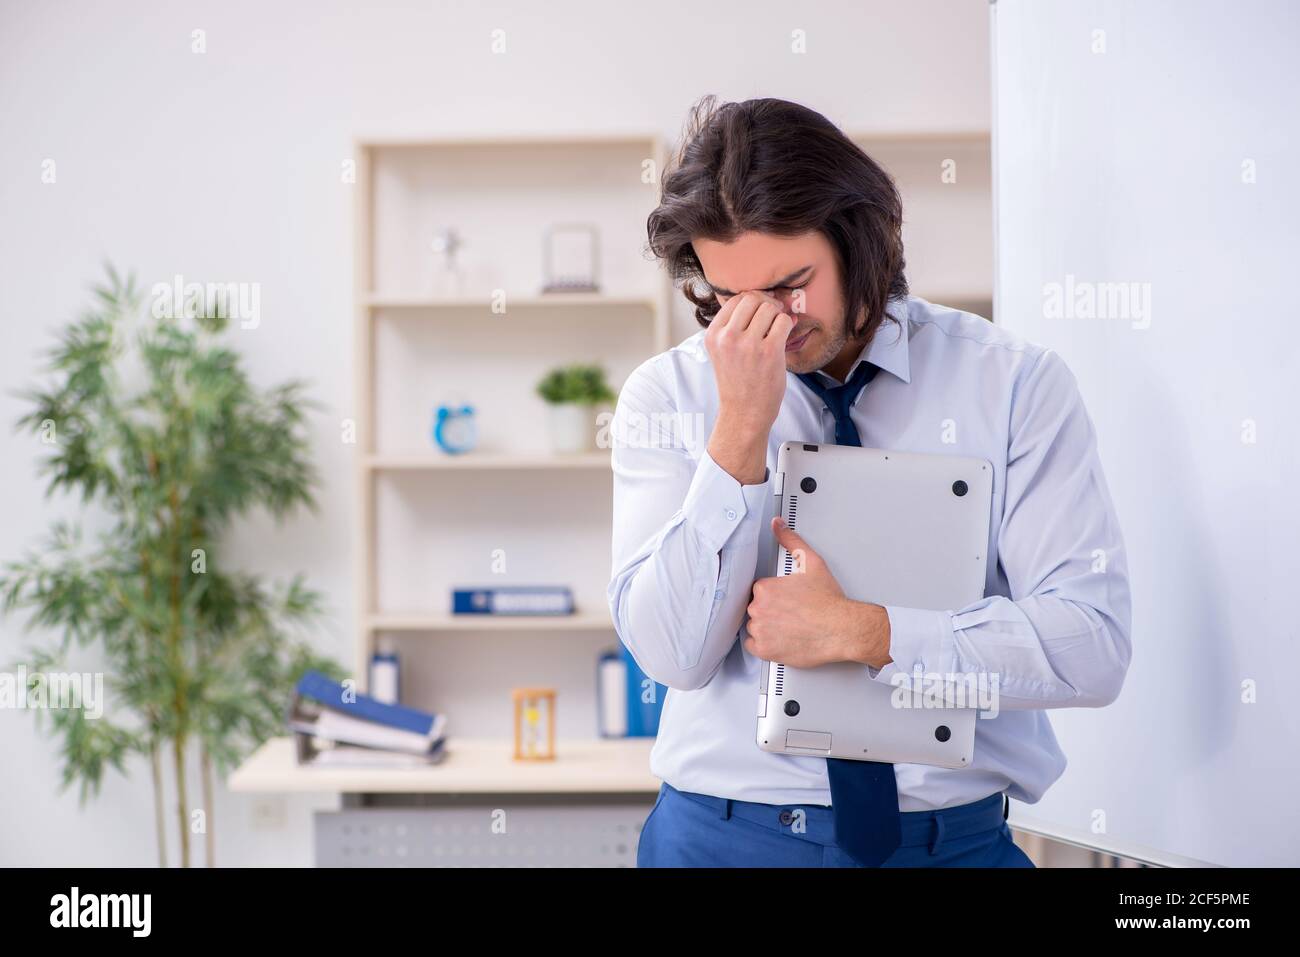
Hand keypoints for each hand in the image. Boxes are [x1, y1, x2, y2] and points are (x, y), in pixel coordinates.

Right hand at [705, 291, 793, 484]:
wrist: (744, 413)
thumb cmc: (737, 382)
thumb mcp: (723, 351)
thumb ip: (734, 326)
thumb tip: (764, 299)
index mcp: (713, 335)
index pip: (735, 299)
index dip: (753, 300)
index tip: (761, 309)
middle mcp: (727, 337)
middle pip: (753, 298)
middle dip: (767, 304)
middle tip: (773, 316)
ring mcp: (748, 344)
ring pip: (769, 308)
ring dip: (777, 315)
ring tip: (777, 329)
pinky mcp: (769, 351)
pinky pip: (783, 322)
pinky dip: (787, 325)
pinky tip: (783, 336)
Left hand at [743, 517, 892, 669]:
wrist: (842, 629)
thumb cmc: (829, 601)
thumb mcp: (812, 562)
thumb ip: (791, 540)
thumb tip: (778, 525)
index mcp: (765, 588)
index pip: (758, 590)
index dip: (773, 594)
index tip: (785, 598)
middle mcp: (759, 609)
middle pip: (755, 608)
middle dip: (769, 609)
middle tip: (790, 612)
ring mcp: (761, 631)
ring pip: (754, 626)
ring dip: (766, 627)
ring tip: (787, 625)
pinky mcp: (765, 650)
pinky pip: (752, 646)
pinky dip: (763, 644)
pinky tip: (779, 638)